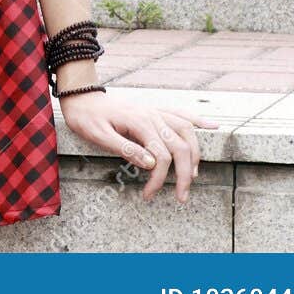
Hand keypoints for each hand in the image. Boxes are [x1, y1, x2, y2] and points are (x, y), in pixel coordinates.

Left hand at [60, 90, 220, 203]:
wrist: (81, 98)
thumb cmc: (87, 118)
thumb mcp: (99, 136)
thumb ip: (126, 149)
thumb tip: (151, 164)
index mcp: (139, 122)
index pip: (161, 156)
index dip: (159, 179)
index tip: (149, 195)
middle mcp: (152, 115)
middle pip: (180, 146)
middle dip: (184, 174)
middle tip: (181, 196)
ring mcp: (155, 112)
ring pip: (186, 131)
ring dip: (195, 154)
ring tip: (193, 175)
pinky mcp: (154, 111)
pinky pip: (181, 114)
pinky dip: (198, 121)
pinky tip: (211, 126)